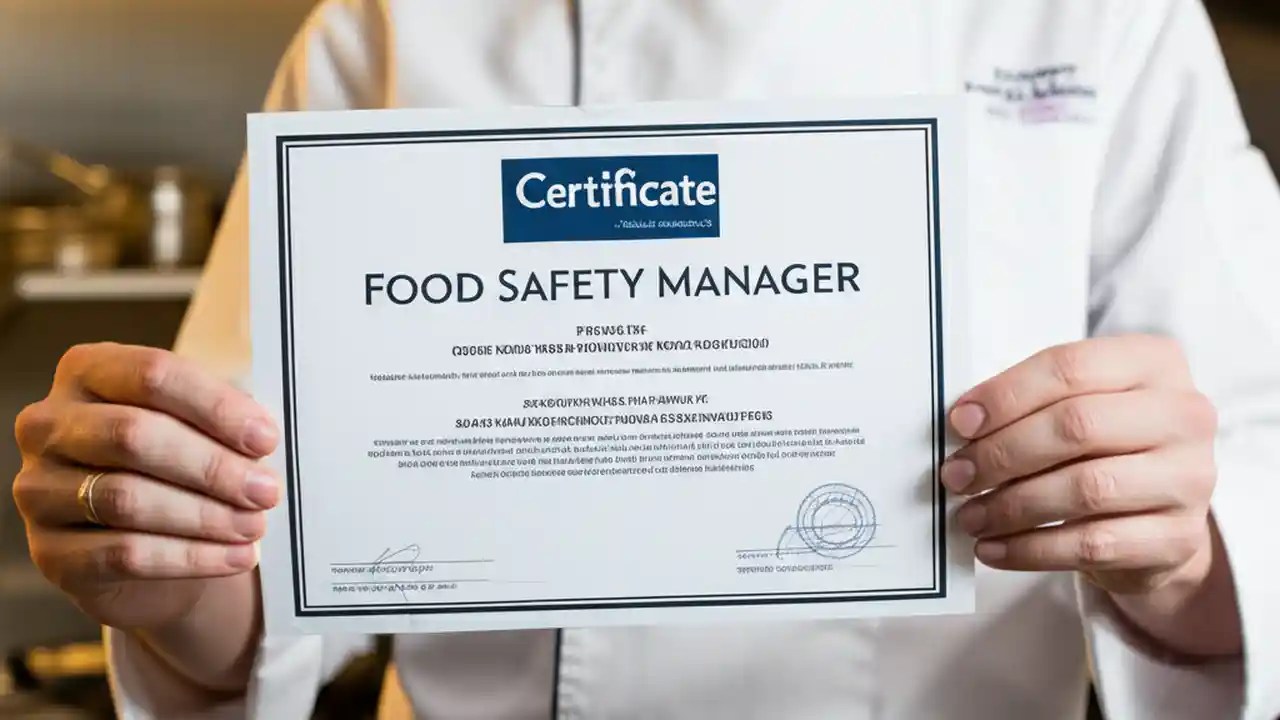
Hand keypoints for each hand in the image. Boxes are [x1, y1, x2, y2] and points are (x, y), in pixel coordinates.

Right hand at [13, 343, 280, 631]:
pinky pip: (124, 554)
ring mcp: (39, 489)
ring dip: (204, 515)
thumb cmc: (178, 467)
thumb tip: (259, 435)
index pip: (153, 375)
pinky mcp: (50, 552)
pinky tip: (235, 556)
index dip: (215, 407)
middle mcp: (49, 425)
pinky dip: (190, 557)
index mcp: (88, 373)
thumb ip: (225, 421)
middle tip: (265, 490)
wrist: (150, 548)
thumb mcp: (201, 428)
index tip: (265, 439)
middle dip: (211, 466)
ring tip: (254, 525)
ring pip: (126, 498)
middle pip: (133, 435)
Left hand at [943, 335, 1216, 596]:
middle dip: (1002, 453)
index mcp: (1154, 363)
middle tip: (956, 476)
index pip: (1070, 368)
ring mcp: (1189, 479)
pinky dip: (1031, 549)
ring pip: (1085, 489)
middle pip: (1077, 426)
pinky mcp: (1178, 538)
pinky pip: (1092, 544)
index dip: (1006, 395)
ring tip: (970, 516)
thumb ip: (1031, 402)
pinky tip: (994, 549)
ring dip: (1011, 506)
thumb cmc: (1102, 446)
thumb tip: (964, 422)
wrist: (1157, 516)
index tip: (960, 423)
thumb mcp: (1078, 404)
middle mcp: (1184, 416)